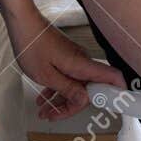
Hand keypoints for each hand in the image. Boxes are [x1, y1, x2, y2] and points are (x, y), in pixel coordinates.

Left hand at [8, 11, 125, 120]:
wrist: (23, 24)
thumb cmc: (32, 45)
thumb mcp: (46, 75)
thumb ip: (67, 88)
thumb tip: (83, 100)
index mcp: (81, 65)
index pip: (112, 77)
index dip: (117, 93)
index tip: (114, 108)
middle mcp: (81, 62)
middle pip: (88, 90)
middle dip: (72, 106)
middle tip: (54, 116)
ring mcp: (74, 60)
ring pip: (75, 86)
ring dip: (60, 101)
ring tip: (44, 111)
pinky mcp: (66, 58)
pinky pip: (66, 78)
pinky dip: (56, 90)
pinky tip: (43, 98)